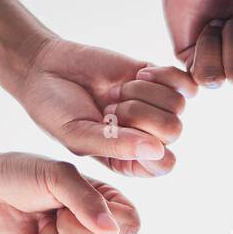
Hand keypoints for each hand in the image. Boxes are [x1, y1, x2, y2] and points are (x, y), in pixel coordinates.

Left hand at [0, 150, 139, 233]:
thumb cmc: (22, 175)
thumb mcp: (57, 176)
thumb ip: (87, 200)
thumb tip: (113, 232)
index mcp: (108, 203)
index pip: (131, 224)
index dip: (107, 220)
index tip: (76, 203)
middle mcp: (97, 230)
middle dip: (72, 231)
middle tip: (52, 213)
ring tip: (38, 225)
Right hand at [18, 36, 195, 176]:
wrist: (47, 69)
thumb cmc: (57, 110)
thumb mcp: (77, 136)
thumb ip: (115, 147)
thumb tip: (158, 150)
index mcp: (131, 161)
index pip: (164, 164)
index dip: (148, 147)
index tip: (117, 130)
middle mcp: (147, 137)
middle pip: (173, 131)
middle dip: (137, 114)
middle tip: (109, 107)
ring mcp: (155, 108)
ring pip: (178, 106)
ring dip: (143, 93)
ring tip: (116, 92)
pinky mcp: (160, 79)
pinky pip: (185, 82)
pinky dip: (162, 76)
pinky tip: (138, 74)